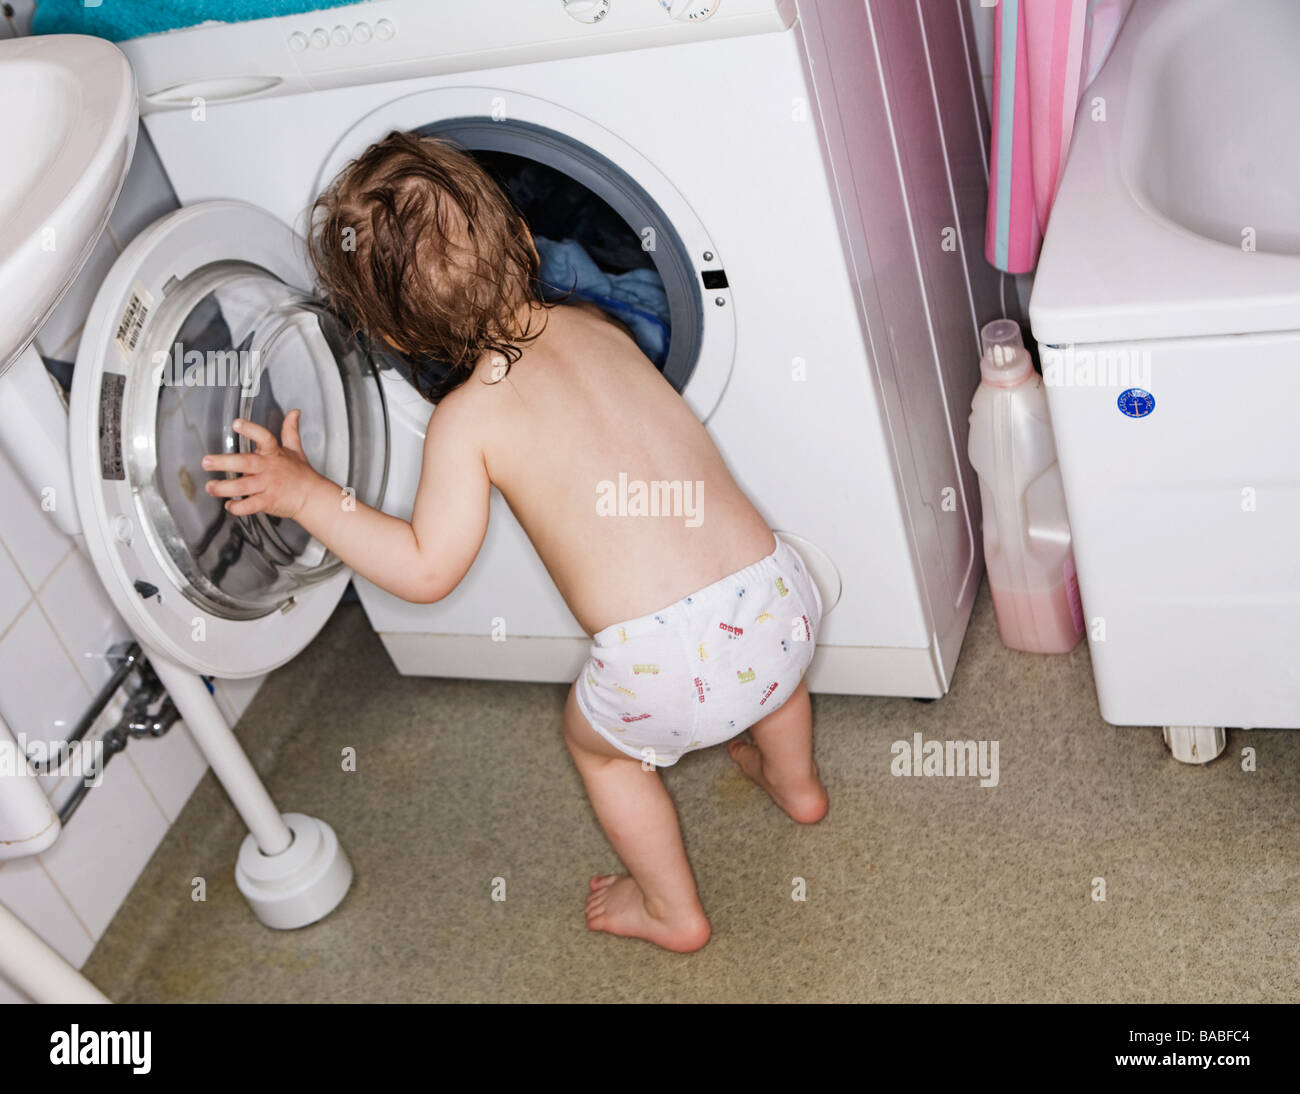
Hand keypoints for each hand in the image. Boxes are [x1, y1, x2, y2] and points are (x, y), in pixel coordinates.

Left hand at [202, 411, 321, 519]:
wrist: (312, 498)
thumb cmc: (301, 474)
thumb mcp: (296, 450)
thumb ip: (290, 430)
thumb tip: (294, 413)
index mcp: (274, 454)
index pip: (264, 438)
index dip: (251, 430)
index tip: (236, 423)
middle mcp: (269, 469)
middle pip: (246, 463)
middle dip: (224, 463)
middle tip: (207, 462)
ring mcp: (268, 486)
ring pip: (243, 486)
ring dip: (224, 488)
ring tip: (211, 487)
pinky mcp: (268, 502)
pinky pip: (250, 506)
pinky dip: (238, 507)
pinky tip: (229, 505)